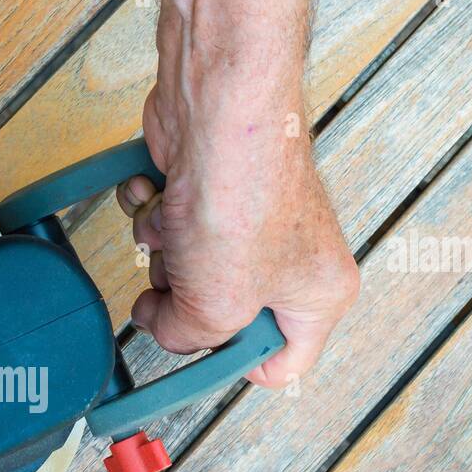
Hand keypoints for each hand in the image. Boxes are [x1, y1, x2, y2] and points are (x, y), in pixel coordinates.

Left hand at [122, 0, 358, 387]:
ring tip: (174, 226)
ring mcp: (247, 222)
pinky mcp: (209, 190)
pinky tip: (158, 193)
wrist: (217, 106)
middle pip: (217, 317)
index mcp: (318, 296)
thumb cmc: (243, 196)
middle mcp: (290, 259)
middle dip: (183, 299)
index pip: (280, 364)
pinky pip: (167, 226)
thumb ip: (186, 339)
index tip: (199, 352)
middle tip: (183, 278)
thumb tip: (161, 325)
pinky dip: (152, 213)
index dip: (231, 365)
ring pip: (184, 271)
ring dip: (161, 253)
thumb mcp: (215, 307)